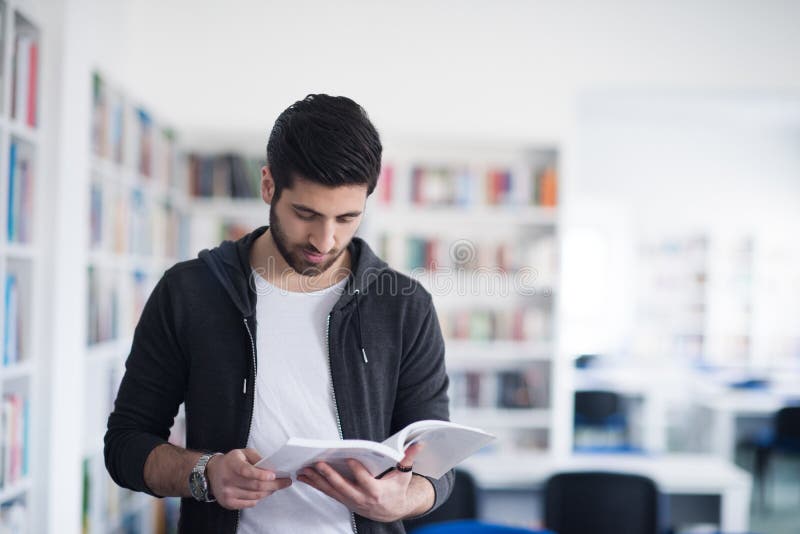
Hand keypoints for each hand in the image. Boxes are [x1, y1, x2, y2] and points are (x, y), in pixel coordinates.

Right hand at [206, 448, 291, 509]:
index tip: (274, 475)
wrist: (212, 472)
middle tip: (286, 482)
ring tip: (276, 486)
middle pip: (256, 486)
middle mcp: (228, 479)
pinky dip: (259, 498)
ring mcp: (227, 493)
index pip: (247, 471)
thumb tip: (272, 467)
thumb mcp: (244, 452)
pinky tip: (263, 492)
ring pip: (255, 496)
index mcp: (232, 464)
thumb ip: (257, 458)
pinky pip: (250, 503)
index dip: (261, 474)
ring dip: (269, 492)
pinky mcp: (228, 503)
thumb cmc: (232, 461)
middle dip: (275, 484)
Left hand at [297, 443, 431, 521]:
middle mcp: (362, 498)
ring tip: (304, 470)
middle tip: (318, 463)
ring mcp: (351, 501)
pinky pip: (328, 493)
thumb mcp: (405, 475)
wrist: (392, 511)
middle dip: (329, 475)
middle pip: (343, 487)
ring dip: (317, 480)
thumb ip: (408, 459)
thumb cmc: (397, 490)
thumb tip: (418, 444)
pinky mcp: (344, 500)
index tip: (349, 459)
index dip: (358, 471)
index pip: (366, 481)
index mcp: (377, 492)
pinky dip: (316, 485)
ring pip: (332, 491)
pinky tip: (305, 477)